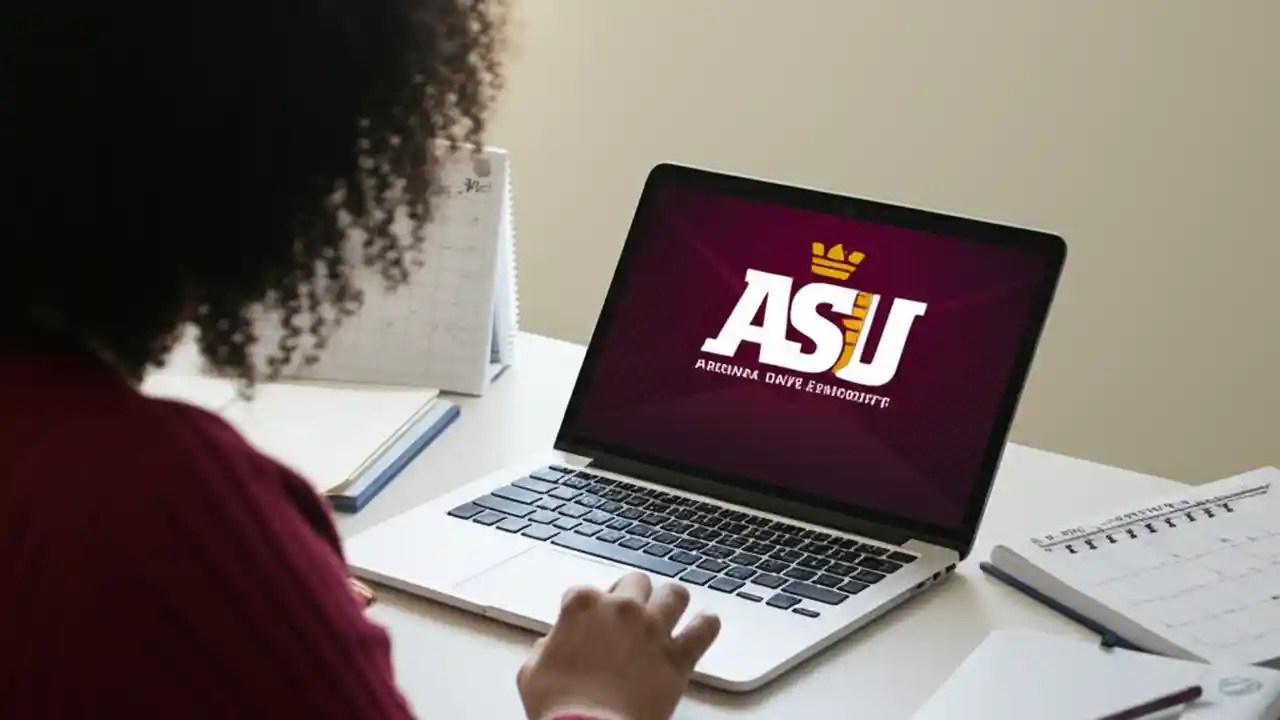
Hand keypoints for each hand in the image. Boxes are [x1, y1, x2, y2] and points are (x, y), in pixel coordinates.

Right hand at [517, 572, 721, 719]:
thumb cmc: (558, 706)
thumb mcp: (531, 672)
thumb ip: (545, 648)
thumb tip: (552, 645)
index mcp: (583, 606)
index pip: (585, 592)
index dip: (586, 609)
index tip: (588, 625)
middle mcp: (622, 608)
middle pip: (636, 581)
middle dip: (632, 596)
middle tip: (629, 618)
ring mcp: (653, 629)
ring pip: (675, 594)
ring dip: (670, 603)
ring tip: (666, 617)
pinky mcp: (678, 656)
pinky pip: (706, 628)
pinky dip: (705, 627)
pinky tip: (700, 631)